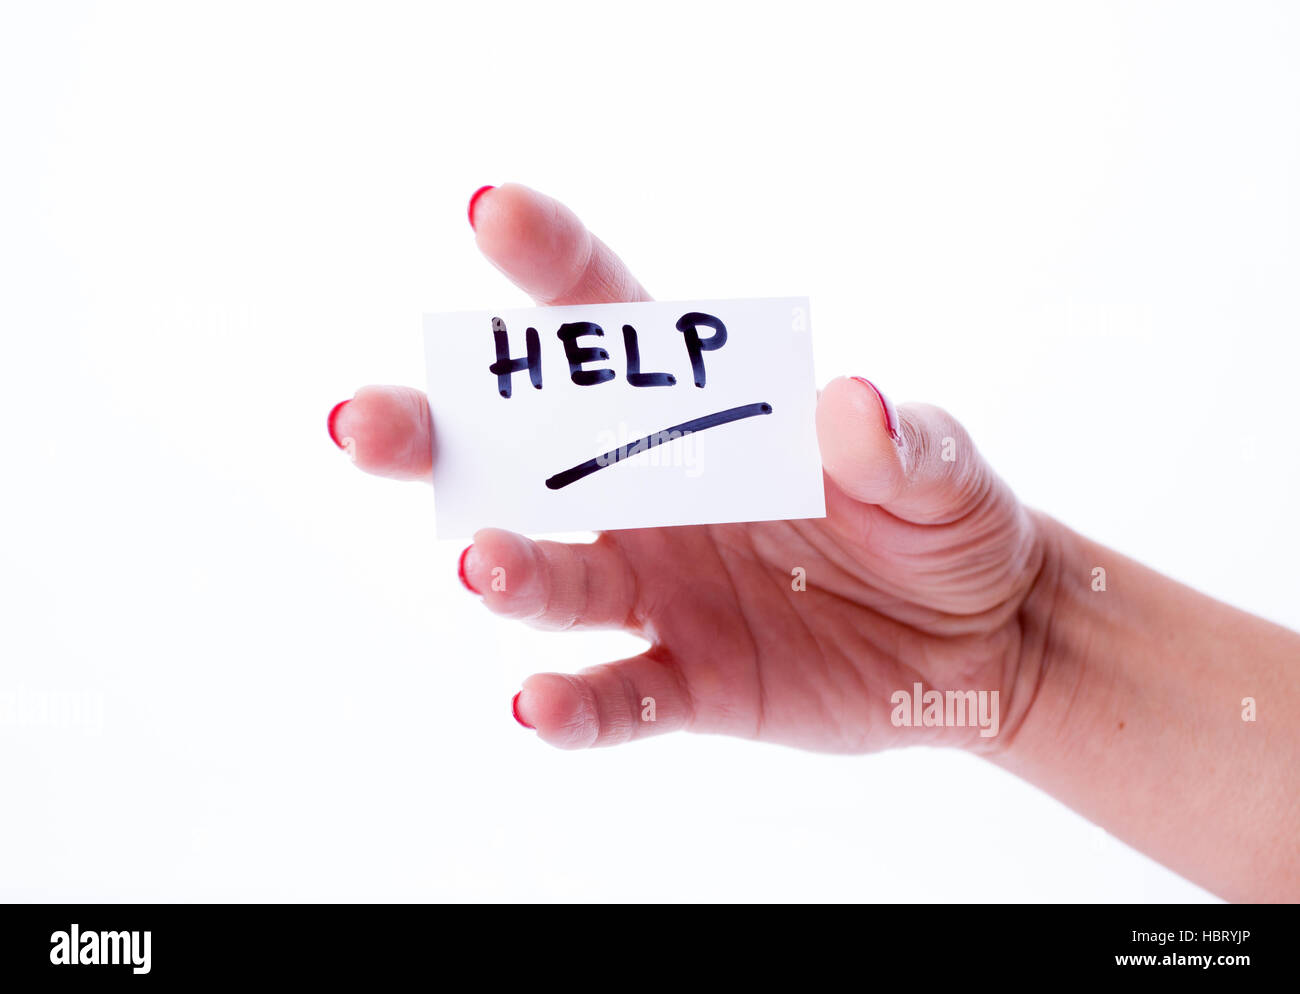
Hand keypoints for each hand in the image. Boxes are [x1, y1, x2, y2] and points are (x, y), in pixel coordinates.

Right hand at [328, 182, 1055, 752]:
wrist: (976, 641)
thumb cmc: (948, 522)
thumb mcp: (945, 470)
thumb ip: (901, 440)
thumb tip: (851, 402)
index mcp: (704, 415)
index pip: (613, 328)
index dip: (550, 267)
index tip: (490, 211)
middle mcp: (654, 498)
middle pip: (526, 459)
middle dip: (442, 434)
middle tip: (363, 421)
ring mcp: (661, 591)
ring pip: (554, 577)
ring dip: (509, 567)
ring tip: (480, 559)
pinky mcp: (686, 679)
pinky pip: (614, 696)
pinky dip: (572, 705)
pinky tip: (534, 703)